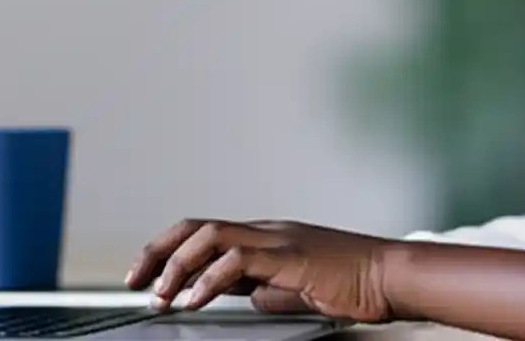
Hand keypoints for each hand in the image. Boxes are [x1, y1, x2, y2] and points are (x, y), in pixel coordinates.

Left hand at [124, 219, 394, 322]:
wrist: (389, 277)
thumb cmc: (350, 284)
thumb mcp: (291, 288)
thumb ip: (260, 286)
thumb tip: (233, 294)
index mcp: (263, 237)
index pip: (202, 233)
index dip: (168, 252)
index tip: (145, 277)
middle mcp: (264, 231)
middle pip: (194, 226)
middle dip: (158, 252)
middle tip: (134, 281)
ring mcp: (276, 239)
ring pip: (208, 235)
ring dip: (177, 265)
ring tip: (161, 294)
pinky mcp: (289, 255)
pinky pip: (237, 259)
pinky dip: (209, 279)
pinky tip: (196, 298)